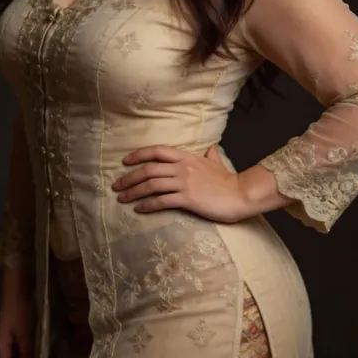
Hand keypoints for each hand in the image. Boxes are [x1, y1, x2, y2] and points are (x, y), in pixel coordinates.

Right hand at [0, 275, 35, 357]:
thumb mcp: (26, 333)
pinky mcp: (13, 328)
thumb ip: (27, 353)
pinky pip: (19, 348)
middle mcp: (2, 343)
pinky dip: (26, 356)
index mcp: (1, 346)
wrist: (18, 286)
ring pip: (16, 357)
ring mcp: (7, 335)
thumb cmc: (21, 310)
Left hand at [111, 144, 249, 222]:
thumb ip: (211, 156)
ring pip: (151, 185)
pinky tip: (139, 209)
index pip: (157, 151)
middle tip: (116, 185)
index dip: (139, 155)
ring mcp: (184, 183)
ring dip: (133, 192)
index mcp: (186, 157)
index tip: (125, 161)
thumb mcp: (217, 163)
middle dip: (129, 177)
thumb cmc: (228, 180)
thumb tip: (211, 149)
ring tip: (122, 198)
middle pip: (148, 170)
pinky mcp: (187, 199)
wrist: (241, 194)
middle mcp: (182, 167)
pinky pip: (161, 201)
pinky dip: (147, 205)